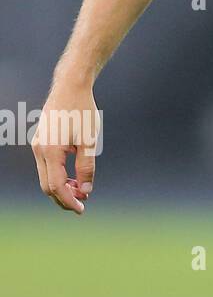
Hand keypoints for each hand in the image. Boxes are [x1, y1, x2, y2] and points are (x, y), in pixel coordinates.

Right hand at [31, 83, 99, 213]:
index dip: (69, 201)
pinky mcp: (40, 141)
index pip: (56, 187)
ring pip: (45, 176)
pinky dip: (57, 175)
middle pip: (47, 185)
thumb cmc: (82, 111)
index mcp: (51, 151)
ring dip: (61, 186)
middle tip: (82, 204)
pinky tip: (73, 176)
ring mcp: (37, 145)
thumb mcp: (90, 140)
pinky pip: (46, 165)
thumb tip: (85, 191)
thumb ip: (87, 167)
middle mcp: (39, 150)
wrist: (70, 86)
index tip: (82, 209)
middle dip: (64, 197)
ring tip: (80, 190)